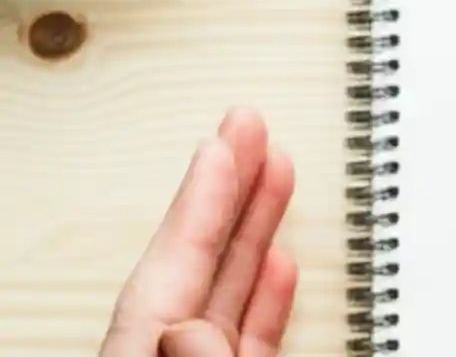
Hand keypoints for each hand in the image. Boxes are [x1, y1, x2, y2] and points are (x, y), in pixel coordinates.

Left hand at [101, 109, 296, 356]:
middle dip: (229, 187)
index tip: (218, 146)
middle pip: (197, 260)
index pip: (168, 269)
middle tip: (246, 126)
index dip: (198, 202)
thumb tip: (185, 328)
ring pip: (230, 289)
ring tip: (277, 167)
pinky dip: (269, 295)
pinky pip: (253, 334)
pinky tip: (282, 260)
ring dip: (257, 224)